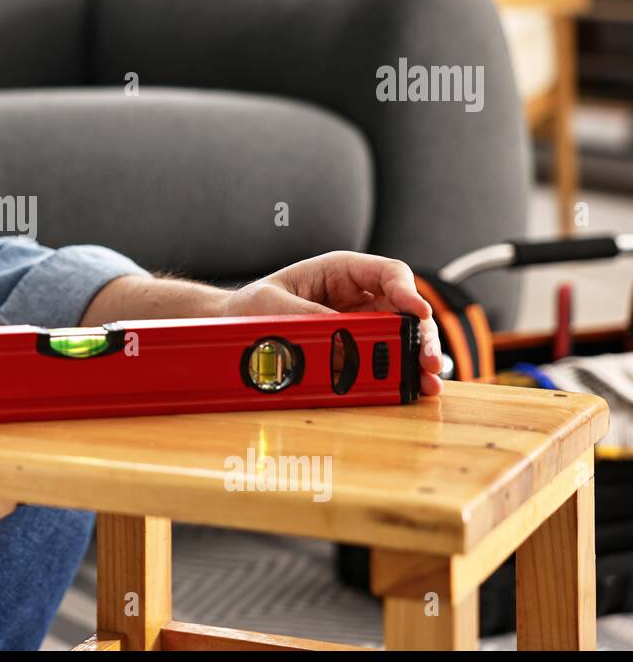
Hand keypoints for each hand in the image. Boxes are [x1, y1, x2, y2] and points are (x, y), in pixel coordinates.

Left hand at [223, 251, 443, 395]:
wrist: (234, 325)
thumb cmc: (253, 304)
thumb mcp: (274, 304)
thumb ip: (309, 318)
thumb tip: (344, 343)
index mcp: (341, 271)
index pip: (388, 274)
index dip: (408, 291)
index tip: (418, 312)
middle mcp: (358, 297)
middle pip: (405, 310)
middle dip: (420, 335)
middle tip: (427, 360)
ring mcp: (361, 325)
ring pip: (401, 337)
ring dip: (416, 359)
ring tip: (426, 381)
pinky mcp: (355, 351)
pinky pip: (382, 359)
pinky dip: (398, 374)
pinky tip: (411, 389)